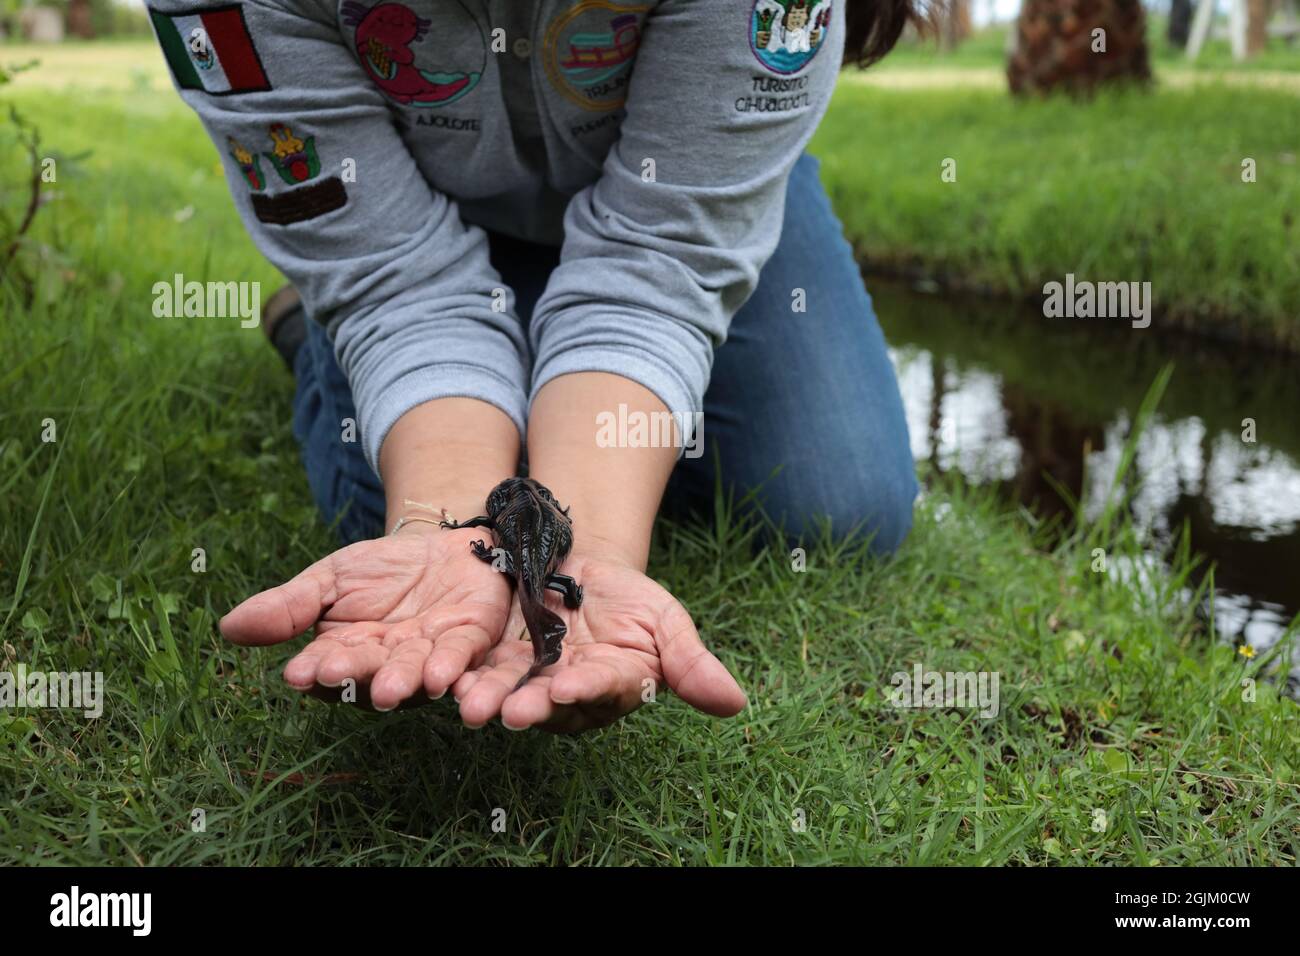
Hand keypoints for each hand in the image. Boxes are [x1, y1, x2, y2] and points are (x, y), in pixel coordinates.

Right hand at [219, 526, 510, 710]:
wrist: (445, 546)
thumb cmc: (382, 570)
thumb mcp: (330, 579)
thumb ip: (289, 606)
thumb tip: (228, 628)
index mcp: (349, 654)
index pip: (327, 667)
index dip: (314, 671)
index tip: (296, 672)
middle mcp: (389, 665)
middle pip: (370, 674)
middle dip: (355, 675)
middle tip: (336, 674)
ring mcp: (430, 657)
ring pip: (415, 674)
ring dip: (403, 684)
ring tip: (390, 690)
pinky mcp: (471, 641)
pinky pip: (460, 658)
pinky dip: (451, 668)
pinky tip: (440, 677)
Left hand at [452, 552, 746, 732]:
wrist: (578, 562)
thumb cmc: (630, 597)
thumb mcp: (666, 621)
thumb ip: (692, 663)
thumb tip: (736, 705)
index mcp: (614, 685)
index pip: (603, 689)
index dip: (588, 690)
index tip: (572, 687)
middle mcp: (568, 692)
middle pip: (547, 702)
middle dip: (528, 706)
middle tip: (509, 713)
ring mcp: (527, 679)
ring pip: (507, 692)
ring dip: (488, 699)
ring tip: (469, 701)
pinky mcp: (491, 660)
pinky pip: (476, 669)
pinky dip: (461, 672)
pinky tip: (447, 674)